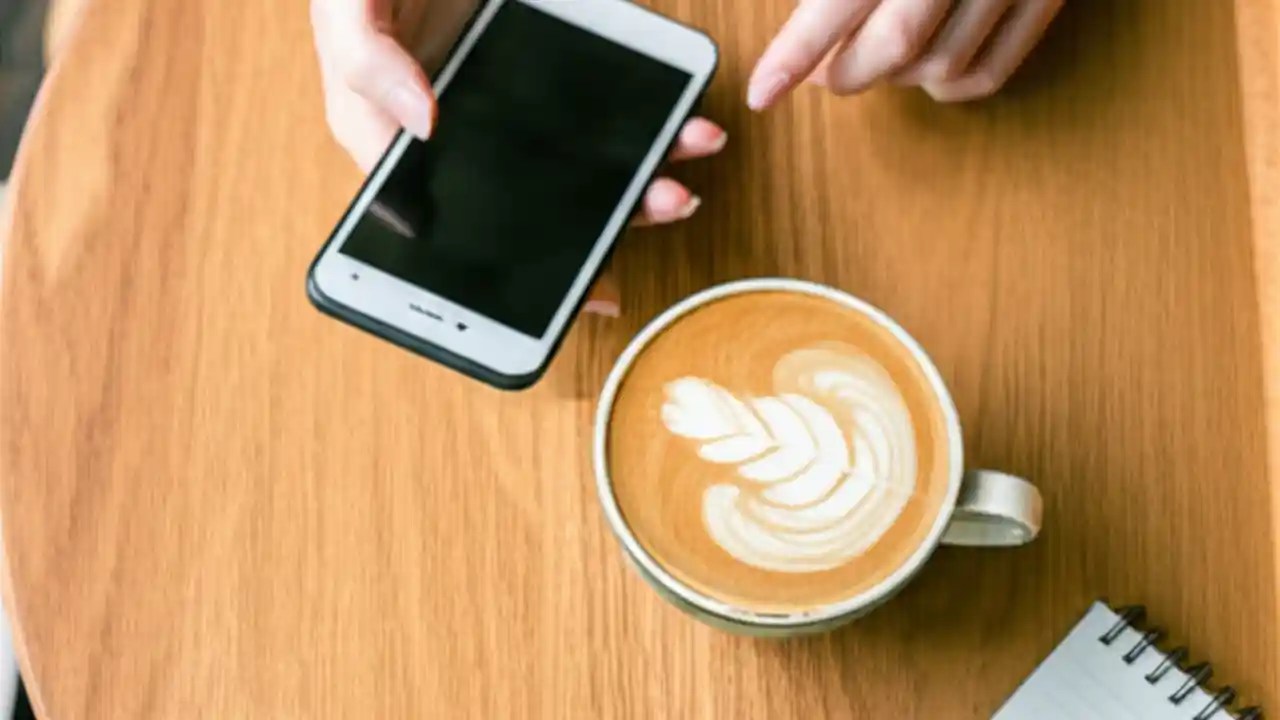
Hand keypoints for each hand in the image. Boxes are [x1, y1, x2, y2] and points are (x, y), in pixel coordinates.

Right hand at [311, 0, 725, 315]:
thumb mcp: (346, 12)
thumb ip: (368, 64)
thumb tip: (422, 123)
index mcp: (403, 145)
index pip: (464, 227)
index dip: (526, 265)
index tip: (590, 290)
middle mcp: (465, 134)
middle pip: (542, 201)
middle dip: (607, 219)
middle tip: (659, 210)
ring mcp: (516, 101)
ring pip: (583, 161)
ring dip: (638, 175)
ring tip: (679, 179)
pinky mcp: (556, 58)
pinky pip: (607, 101)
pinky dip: (650, 117)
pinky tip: (683, 122)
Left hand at [747, 0, 1062, 108]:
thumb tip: (804, 9)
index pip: (841, 3)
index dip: (795, 53)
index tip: (763, 92)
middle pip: (893, 48)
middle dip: (844, 72)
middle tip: (817, 71)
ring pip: (939, 69)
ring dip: (892, 77)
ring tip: (868, 56)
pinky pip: (987, 75)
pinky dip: (943, 86)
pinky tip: (919, 68)